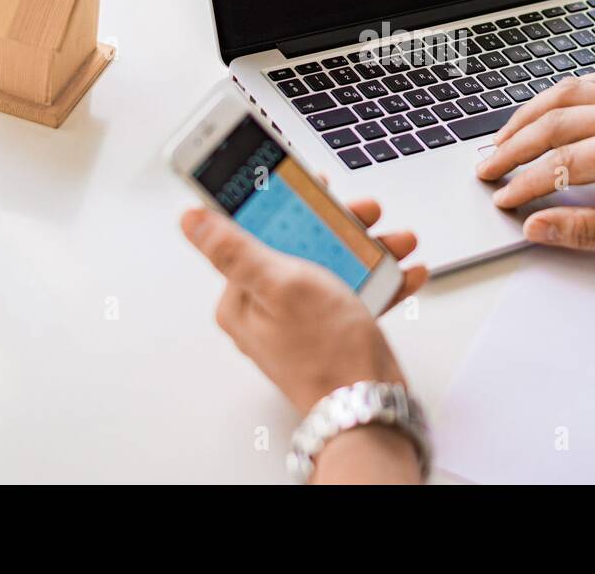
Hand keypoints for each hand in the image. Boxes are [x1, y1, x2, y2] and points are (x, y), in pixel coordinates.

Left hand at [180, 198, 424, 414]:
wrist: (368, 407)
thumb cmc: (324, 353)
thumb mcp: (280, 285)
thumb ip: (235, 249)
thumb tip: (191, 219)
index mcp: (243, 296)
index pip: (258, 231)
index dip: (289, 204)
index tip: (314, 186)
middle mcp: (267, 307)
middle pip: (302, 244)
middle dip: (342, 227)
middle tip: (367, 213)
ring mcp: (301, 319)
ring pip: (334, 265)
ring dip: (369, 251)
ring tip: (397, 243)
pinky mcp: (330, 330)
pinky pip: (354, 293)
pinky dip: (380, 281)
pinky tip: (403, 273)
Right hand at [474, 71, 594, 261]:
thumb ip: (584, 231)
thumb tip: (537, 226)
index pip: (562, 163)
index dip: (525, 183)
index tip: (503, 199)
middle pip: (556, 121)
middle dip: (515, 146)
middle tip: (486, 169)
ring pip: (570, 94)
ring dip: (531, 115)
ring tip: (504, 140)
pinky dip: (564, 95)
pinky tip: (548, 111)